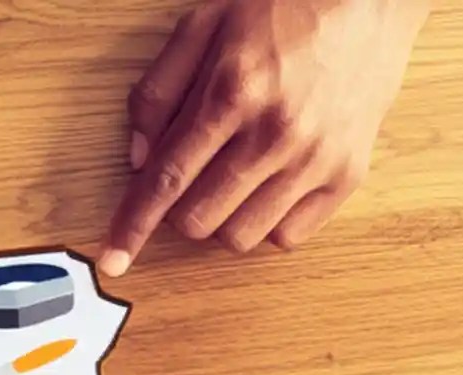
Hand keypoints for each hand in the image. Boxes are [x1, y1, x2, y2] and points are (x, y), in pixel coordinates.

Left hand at [100, 0, 428, 275]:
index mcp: (231, 93)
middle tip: (190, 175)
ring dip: (221, 218)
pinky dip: (266, 222)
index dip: (132, 225)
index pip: (166, 180)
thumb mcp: (202, 26)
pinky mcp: (349, 175)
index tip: (113, 260)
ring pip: (239, 237)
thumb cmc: (282, 6)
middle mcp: (275, 133)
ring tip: (230, 176)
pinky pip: (287, 237)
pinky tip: (266, 185)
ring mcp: (315, 159)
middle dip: (178, 208)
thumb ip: (159, 94)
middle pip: (197, 220)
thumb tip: (137, 160)